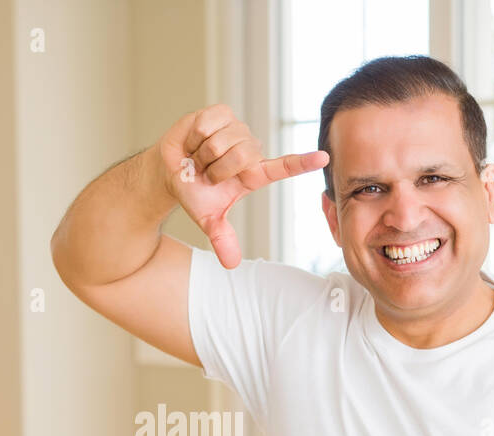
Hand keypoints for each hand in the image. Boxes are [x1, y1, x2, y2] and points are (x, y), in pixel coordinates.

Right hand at [158, 104, 327, 268]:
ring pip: (222, 142)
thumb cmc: (195, 192)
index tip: (323, 158)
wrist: (171, 171)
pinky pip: (208, 125)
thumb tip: (231, 264)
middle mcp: (249, 149)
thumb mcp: (208, 219)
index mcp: (253, 174)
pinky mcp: (220, 112)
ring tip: (198, 158)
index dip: (302, 163)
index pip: (282, 168)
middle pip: (242, 155)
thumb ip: (222, 239)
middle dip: (217, 170)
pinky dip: (194, 139)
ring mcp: (236, 129)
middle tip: (207, 174)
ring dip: (202, 155)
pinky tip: (193, 142)